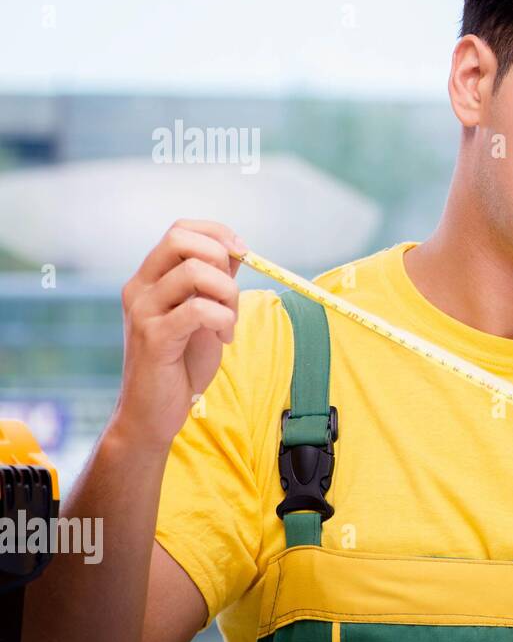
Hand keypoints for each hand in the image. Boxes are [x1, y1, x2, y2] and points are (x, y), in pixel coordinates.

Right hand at [113, 219, 245, 451]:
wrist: (153, 412)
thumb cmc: (180, 364)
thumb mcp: (203, 315)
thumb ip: (213, 284)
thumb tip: (237, 251)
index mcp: (150, 278)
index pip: (179, 229)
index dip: (217, 233)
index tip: (243, 253)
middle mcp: (139, 287)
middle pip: (180, 240)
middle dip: (221, 259)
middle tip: (232, 291)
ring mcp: (143, 310)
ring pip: (195, 272)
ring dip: (228, 294)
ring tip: (229, 321)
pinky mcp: (153, 336)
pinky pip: (199, 309)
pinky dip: (223, 319)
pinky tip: (223, 337)